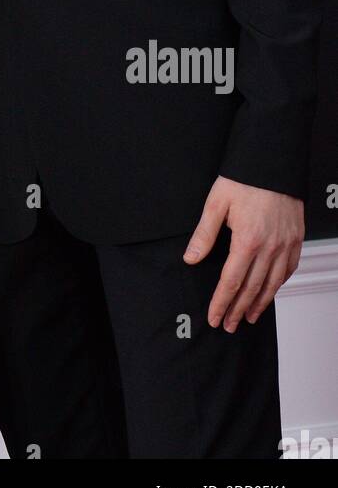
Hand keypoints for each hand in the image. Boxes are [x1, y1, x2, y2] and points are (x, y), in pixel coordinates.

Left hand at [182, 176, 303, 331]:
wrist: (273, 162)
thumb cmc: (244, 179)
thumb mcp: (216, 203)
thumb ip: (204, 234)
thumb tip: (191, 258)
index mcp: (247, 240)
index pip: (231, 281)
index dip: (221, 302)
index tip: (214, 317)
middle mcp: (269, 247)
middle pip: (252, 288)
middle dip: (237, 309)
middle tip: (228, 325)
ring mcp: (285, 244)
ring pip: (272, 283)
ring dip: (260, 304)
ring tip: (248, 317)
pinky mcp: (296, 238)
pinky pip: (289, 269)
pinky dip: (278, 285)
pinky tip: (271, 292)